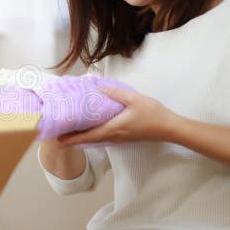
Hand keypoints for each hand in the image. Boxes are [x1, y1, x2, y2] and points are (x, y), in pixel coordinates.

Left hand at [57, 87, 180, 145]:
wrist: (169, 128)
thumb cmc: (153, 113)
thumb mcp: (134, 99)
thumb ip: (115, 93)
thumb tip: (98, 88)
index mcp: (114, 128)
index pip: (89, 136)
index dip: (73, 139)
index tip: (59, 140)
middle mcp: (114, 136)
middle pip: (90, 140)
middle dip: (74, 139)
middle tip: (59, 136)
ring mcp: (120, 138)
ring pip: (97, 140)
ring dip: (83, 138)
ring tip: (70, 133)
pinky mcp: (125, 137)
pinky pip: (104, 138)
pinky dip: (93, 135)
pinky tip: (91, 130)